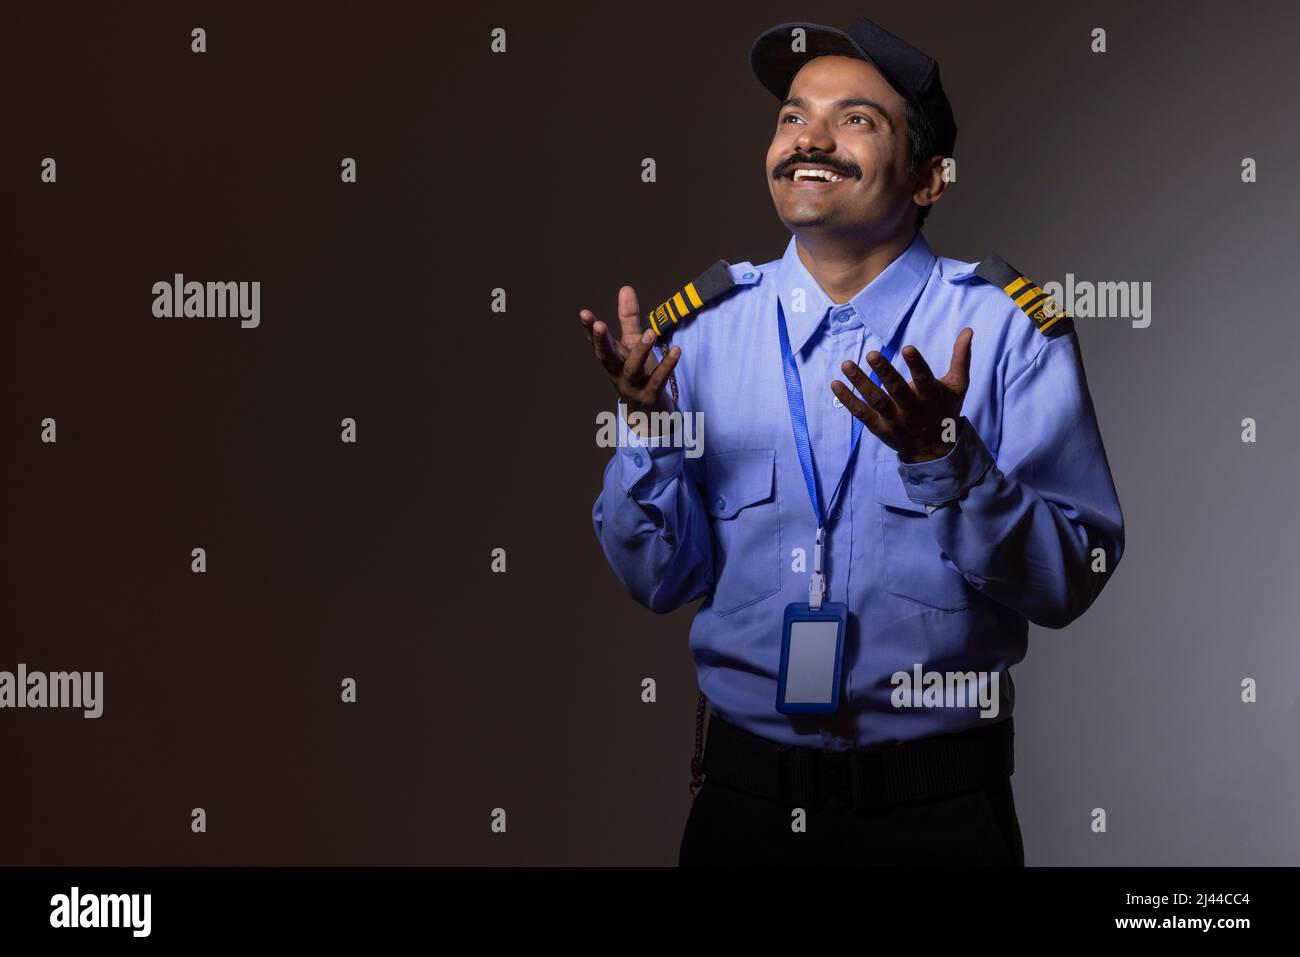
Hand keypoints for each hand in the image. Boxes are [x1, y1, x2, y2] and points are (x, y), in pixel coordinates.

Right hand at [579, 286, 679, 434]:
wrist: (650, 414)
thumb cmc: (640, 373)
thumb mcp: (633, 344)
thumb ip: (629, 317)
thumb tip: (625, 287)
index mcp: (613, 359)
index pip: (598, 343)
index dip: (589, 330)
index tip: (584, 314)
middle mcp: (618, 373)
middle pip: (606, 358)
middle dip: (601, 342)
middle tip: (598, 325)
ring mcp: (633, 387)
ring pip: (632, 369)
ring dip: (640, 351)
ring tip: (650, 333)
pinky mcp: (650, 397)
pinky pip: (658, 381)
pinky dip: (667, 366)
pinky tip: (676, 350)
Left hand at [830, 328, 972, 462]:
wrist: (934, 449)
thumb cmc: (945, 409)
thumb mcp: (958, 385)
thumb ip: (961, 357)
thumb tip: (968, 330)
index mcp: (931, 395)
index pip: (924, 378)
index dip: (916, 364)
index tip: (907, 348)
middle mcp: (912, 409)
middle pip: (897, 390)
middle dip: (884, 373)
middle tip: (871, 354)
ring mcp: (894, 420)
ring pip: (875, 401)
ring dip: (860, 383)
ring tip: (846, 364)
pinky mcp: (879, 428)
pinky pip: (861, 413)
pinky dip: (848, 400)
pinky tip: (835, 384)